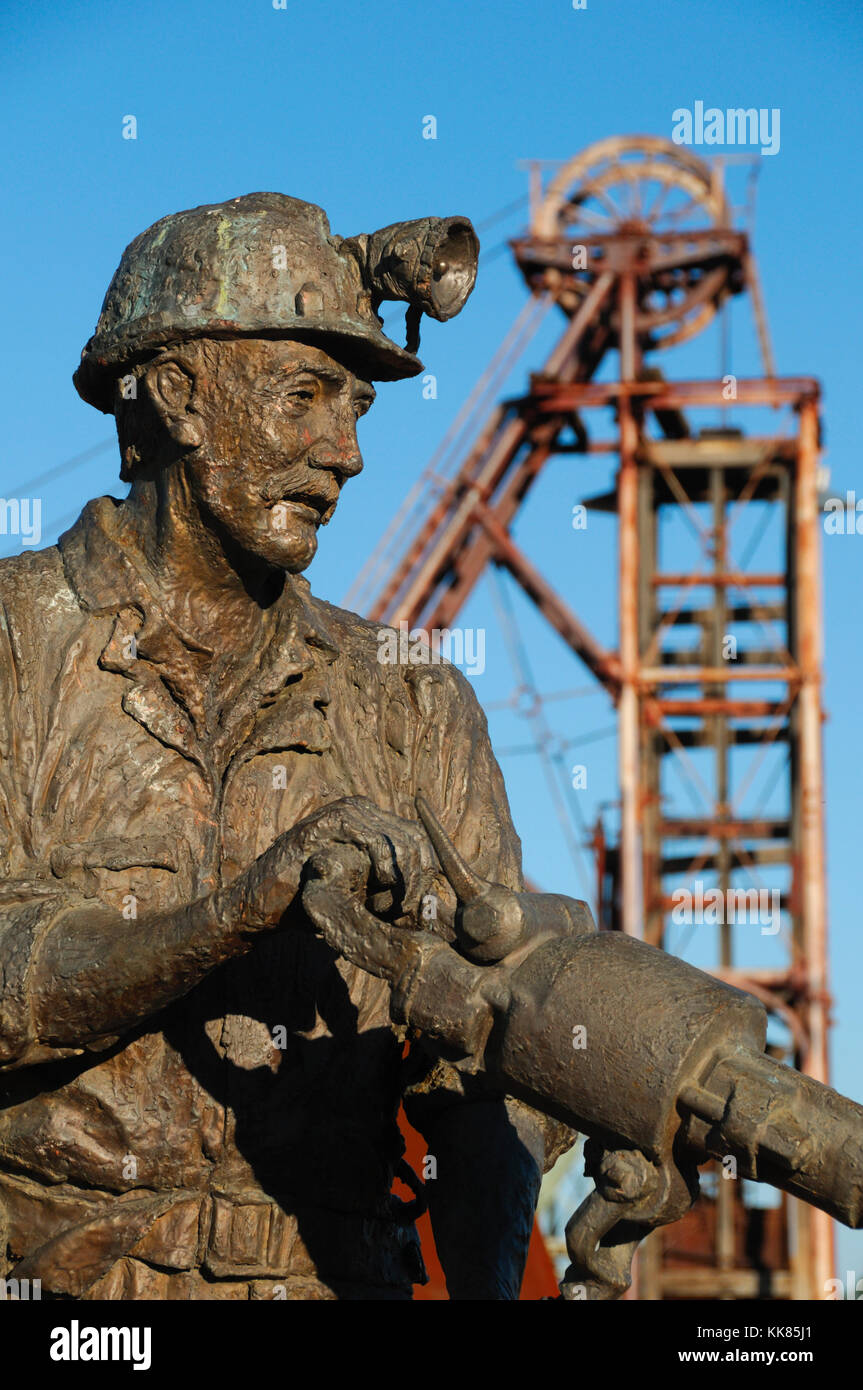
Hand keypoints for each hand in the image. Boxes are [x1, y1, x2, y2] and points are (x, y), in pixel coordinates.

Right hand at [292, 795, 438, 920]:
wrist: (264, 903)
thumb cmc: (313, 900)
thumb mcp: (362, 892)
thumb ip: (393, 887)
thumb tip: (434, 899)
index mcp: (372, 821)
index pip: (420, 838)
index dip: (427, 872)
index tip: (417, 904)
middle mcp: (362, 809)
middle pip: (416, 838)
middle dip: (419, 878)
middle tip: (405, 908)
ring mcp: (344, 811)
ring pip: (401, 839)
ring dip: (403, 877)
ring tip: (388, 903)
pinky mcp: (327, 822)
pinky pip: (373, 838)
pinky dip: (384, 865)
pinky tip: (377, 884)